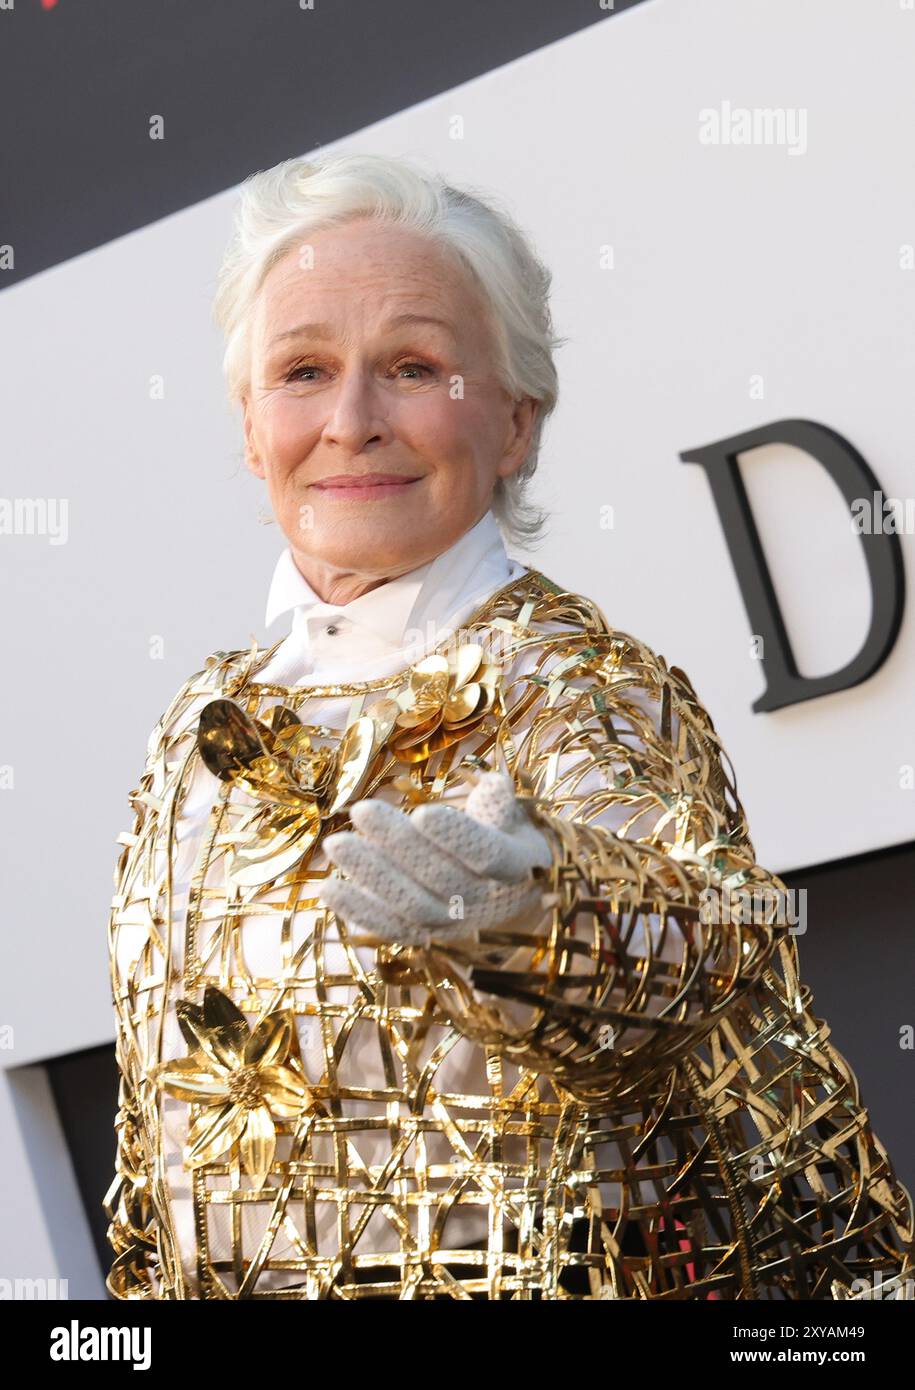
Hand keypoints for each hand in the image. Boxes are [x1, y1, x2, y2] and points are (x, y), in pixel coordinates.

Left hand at [320, 770, 555, 946]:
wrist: (512, 897)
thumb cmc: (507, 839)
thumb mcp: (515, 818)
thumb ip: (499, 804)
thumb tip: (492, 788)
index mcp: (514, 865)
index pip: (486, 854)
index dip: (456, 837)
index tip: (423, 813)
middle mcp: (485, 901)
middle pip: (439, 875)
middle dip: (398, 843)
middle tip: (361, 810)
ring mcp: (453, 924)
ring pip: (411, 904)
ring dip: (372, 874)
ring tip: (337, 843)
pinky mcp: (424, 936)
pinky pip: (390, 927)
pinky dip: (360, 910)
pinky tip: (329, 889)